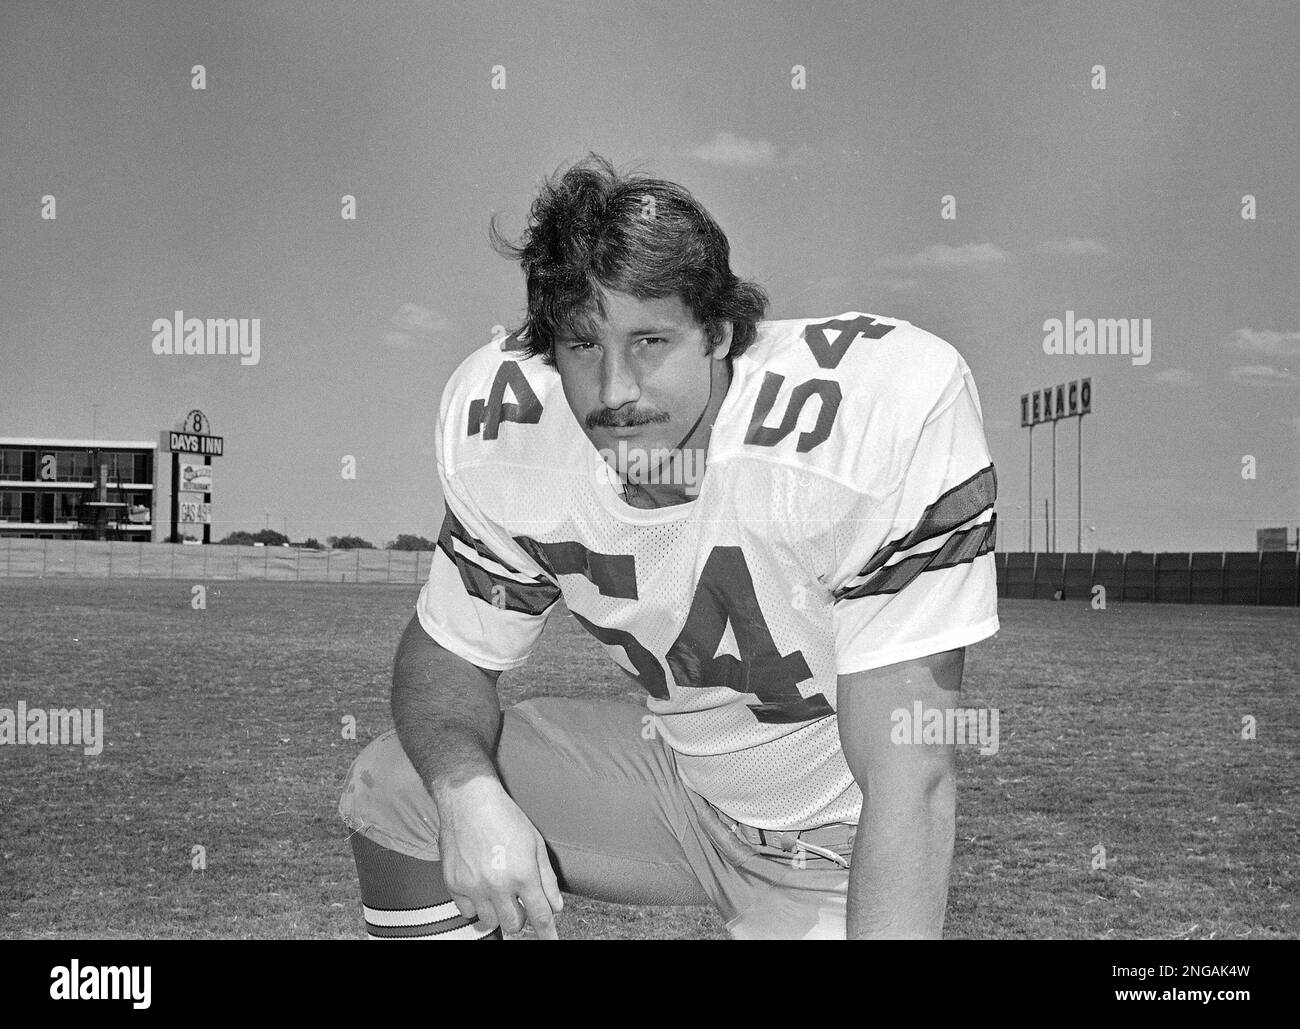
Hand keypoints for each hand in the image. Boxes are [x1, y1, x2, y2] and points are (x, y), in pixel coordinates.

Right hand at [433, 776, 563, 938]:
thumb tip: (556, 907)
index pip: (540, 915)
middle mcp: (498, 885)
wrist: (469, 800)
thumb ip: (547, 879)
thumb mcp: (535, 844)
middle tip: (519, 901)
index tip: (552, 940)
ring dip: (497, 912)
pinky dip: (475, 905)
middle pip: (513, 924)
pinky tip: (480, 888)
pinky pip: (467, 911)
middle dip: (520, 917)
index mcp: (523, 874)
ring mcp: (474, 886)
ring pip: (489, 921)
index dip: (548, 932)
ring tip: (498, 890)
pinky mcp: (454, 883)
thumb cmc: (505, 817)